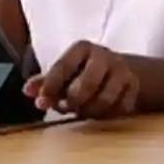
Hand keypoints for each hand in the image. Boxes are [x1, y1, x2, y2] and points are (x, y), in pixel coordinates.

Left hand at [23, 40, 138, 118]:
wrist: (122, 69)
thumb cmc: (85, 71)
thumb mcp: (65, 71)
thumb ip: (45, 81)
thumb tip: (28, 90)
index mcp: (82, 48)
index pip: (63, 67)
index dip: (50, 86)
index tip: (41, 102)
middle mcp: (104, 56)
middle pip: (85, 86)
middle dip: (73, 102)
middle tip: (66, 108)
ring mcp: (122, 70)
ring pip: (104, 101)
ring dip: (89, 112)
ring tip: (82, 110)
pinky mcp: (134, 87)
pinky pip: (118, 109)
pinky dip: (106, 115)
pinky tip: (99, 112)